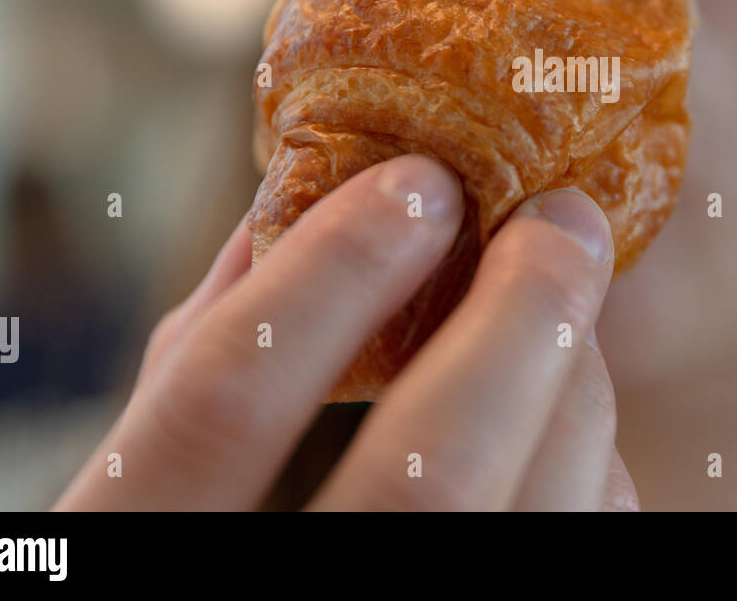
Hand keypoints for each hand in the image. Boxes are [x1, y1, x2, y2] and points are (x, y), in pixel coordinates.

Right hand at [53, 154, 638, 510]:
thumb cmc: (199, 518)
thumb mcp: (154, 453)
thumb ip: (219, 329)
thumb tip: (315, 177)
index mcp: (148, 538)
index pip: (228, 397)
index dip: (333, 270)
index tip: (420, 180)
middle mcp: (292, 599)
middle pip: (428, 472)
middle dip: (520, 314)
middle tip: (561, 215)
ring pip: (535, 512)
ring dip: (571, 380)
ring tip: (565, 309)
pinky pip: (584, 535)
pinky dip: (589, 460)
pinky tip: (559, 414)